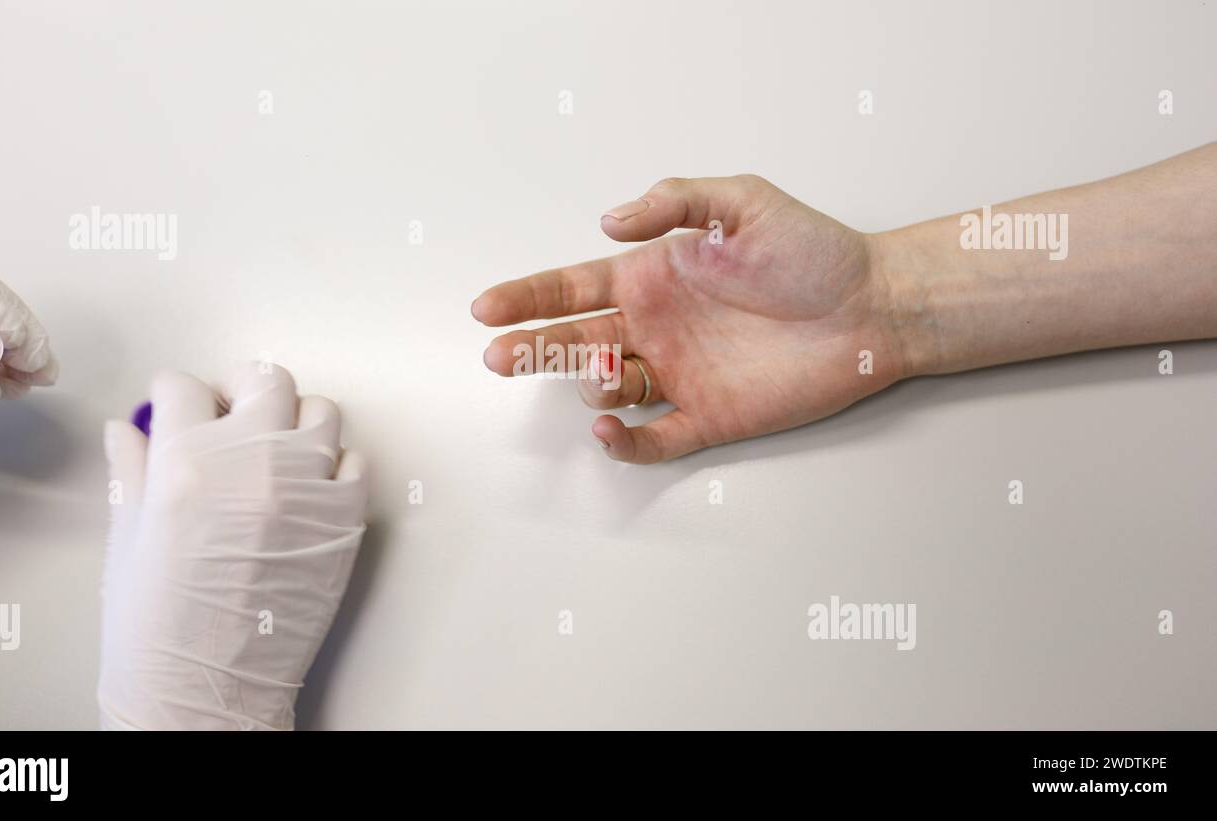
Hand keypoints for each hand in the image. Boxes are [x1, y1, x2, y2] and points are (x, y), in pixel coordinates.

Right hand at [99, 363, 366, 729]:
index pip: (183, 386)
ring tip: (275, 446)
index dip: (172, 393)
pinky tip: (309, 487)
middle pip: (263, 380)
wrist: (207, 692)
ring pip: (319, 412)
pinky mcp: (345, 520)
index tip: (174, 403)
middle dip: (241, 387)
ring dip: (294, 421)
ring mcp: (306, 489)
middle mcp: (251, 463)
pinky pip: (355, 464)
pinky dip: (334, 467)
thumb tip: (126, 429)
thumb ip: (131, 472)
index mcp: (184, 462)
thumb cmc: (157, 631)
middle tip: (230, 409)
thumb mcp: (126, 541)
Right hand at [471, 175, 908, 462]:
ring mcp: (679, 374)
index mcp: (653, 276)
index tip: (486, 306)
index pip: (571, 289)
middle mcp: (655, 326)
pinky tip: (612, 430)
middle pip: (572, 342)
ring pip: (606, 389)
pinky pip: (653, 438)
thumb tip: (609, 223)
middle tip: (499, 356)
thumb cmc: (815, 252)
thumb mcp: (744, 202)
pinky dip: (625, 442)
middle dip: (530, 349)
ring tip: (600, 369)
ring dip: (588, 384)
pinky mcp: (708, 416)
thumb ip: (675, 203)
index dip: (526, 298)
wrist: (871, 308)